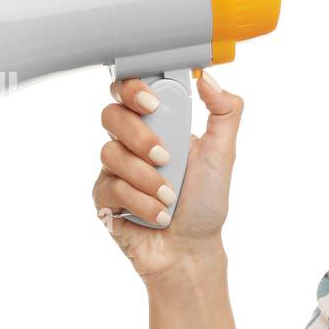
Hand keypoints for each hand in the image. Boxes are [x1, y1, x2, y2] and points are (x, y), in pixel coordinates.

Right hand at [92, 72, 243, 284]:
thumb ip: (224, 113)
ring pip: (110, 153)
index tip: (153, 104)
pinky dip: (140, 202)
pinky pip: (109, 186)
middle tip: (165, 157)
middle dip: (139, 135)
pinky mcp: (103, 197)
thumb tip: (209, 80)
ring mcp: (114, 170)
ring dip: (146, 177)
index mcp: (157, 125)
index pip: (130, 91)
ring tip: (170, 197)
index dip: (133, 89)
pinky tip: (159, 215)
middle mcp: (131, 143)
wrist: (192, 249)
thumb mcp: (223, 154)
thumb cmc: (206, 204)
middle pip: (111, 115)